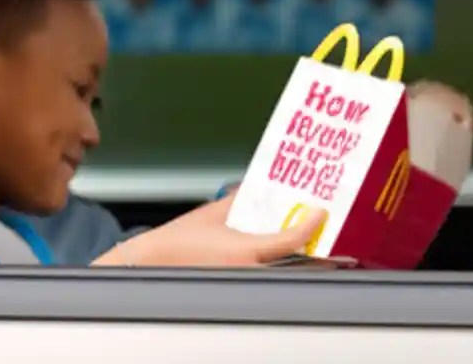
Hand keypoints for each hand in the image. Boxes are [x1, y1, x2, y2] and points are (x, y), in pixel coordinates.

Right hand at [92, 194, 324, 267]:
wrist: (152, 263)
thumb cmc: (176, 242)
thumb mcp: (212, 212)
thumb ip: (237, 199)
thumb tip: (254, 187)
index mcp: (245, 252)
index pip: (290, 240)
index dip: (309, 226)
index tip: (319, 214)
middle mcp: (248, 271)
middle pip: (293, 261)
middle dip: (309, 246)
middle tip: (319, 229)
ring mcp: (243, 281)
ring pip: (280, 270)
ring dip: (293, 256)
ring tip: (303, 239)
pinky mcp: (235, 285)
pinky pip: (265, 274)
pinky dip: (275, 263)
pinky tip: (277, 250)